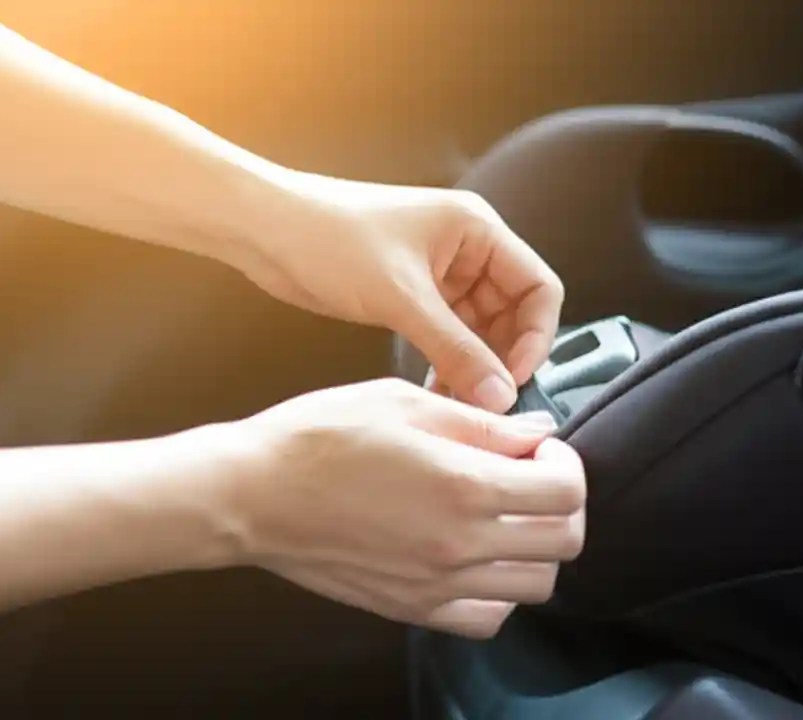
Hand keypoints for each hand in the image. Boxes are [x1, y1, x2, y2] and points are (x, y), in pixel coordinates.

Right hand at [217, 379, 584, 638]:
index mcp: (464, 485)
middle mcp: (460, 544)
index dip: (566, 462)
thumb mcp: (407, 404)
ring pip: (536, 585)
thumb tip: (540, 429)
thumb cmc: (320, 437)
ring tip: (505, 516)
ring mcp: (438, 584)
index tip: (541, 449)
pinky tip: (477, 555)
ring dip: (536, 548)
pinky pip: (489, 616)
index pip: (566, 490)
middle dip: (562, 504)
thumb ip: (484, 423)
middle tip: (531, 478)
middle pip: (564, 541)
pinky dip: (500, 590)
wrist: (252, 495)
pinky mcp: (414, 607)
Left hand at [240, 173, 563, 411]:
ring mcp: (441, 275)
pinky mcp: (414, 296)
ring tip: (461, 405)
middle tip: (489, 403)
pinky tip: (437, 392)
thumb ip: (455, 349)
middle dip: (503, 359)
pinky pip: (450, 337)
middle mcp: (466, 250)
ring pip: (481, 331)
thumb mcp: (400, 298)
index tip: (513, 379)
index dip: (535, 337)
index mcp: (476, 231)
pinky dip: (449, 364)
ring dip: (475, 368)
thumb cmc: (328, 236)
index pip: (538, 288)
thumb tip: (499, 394)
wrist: (264, 230)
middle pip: (514, 315)